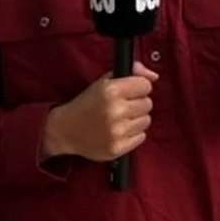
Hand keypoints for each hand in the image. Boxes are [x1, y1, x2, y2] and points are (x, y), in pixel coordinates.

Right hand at [41, 61, 157, 161]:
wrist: (66, 130)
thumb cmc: (87, 104)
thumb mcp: (105, 82)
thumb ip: (132, 72)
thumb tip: (154, 76)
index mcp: (111, 91)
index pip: (145, 85)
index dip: (139, 87)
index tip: (130, 91)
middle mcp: (115, 110)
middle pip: (148, 104)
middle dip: (137, 103)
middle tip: (122, 106)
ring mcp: (116, 131)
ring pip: (146, 121)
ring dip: (135, 120)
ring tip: (119, 119)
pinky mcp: (117, 148)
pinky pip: (141, 137)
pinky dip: (132, 134)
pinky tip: (118, 131)